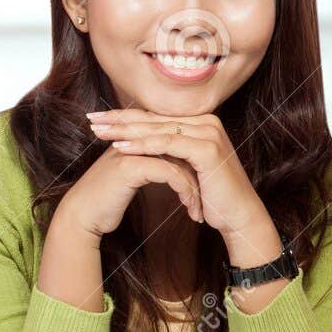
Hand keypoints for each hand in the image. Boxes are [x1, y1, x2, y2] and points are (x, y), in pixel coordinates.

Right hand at [54, 141, 203, 240]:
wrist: (82, 217)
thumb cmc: (107, 200)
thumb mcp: (134, 177)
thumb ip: (154, 164)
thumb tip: (181, 165)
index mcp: (136, 137)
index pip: (178, 140)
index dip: (195, 162)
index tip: (208, 184)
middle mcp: (134, 138)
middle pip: (182, 146)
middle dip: (200, 173)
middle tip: (212, 195)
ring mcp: (132, 149)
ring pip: (180, 160)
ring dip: (195, 186)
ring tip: (200, 208)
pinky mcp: (131, 166)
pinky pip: (171, 173)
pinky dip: (186, 191)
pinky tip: (191, 209)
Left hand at [84, 109, 273, 251]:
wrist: (239, 215)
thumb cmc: (213, 195)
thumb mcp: (188, 167)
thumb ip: (171, 151)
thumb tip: (140, 142)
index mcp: (202, 123)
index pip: (157, 116)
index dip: (126, 116)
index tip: (100, 118)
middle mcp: (207, 122)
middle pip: (155, 119)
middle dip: (120, 119)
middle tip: (92, 120)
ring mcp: (209, 134)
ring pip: (158, 129)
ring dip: (126, 131)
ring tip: (100, 133)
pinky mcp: (207, 149)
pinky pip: (167, 145)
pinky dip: (143, 146)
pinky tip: (122, 148)